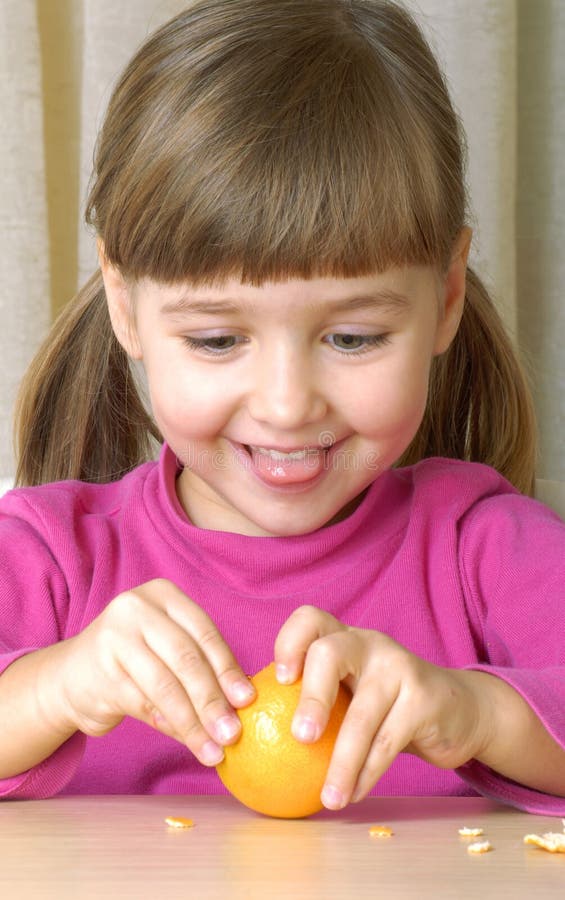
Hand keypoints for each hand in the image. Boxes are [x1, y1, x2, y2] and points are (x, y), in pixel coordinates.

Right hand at [40, 579, 254, 765]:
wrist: (71, 676)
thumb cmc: (135, 660)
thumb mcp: (168, 646)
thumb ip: (201, 664)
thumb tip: (242, 703)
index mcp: (163, 594)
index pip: (204, 632)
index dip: (228, 668)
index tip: (248, 701)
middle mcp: (137, 608)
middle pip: (186, 658)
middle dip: (213, 700)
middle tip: (232, 733)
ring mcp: (114, 638)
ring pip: (166, 686)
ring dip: (193, 723)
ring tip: (213, 749)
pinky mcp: (100, 673)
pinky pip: (145, 706)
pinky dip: (170, 727)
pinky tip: (186, 741)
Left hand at [274, 606, 487, 809]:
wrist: (459, 710)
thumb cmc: (388, 705)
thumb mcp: (353, 690)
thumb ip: (315, 701)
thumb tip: (250, 741)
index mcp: (344, 637)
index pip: (310, 619)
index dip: (289, 642)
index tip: (277, 679)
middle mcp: (370, 643)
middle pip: (330, 652)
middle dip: (310, 693)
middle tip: (298, 737)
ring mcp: (399, 667)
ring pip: (362, 715)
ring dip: (341, 762)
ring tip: (326, 797)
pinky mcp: (424, 699)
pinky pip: (388, 742)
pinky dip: (366, 774)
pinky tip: (351, 795)